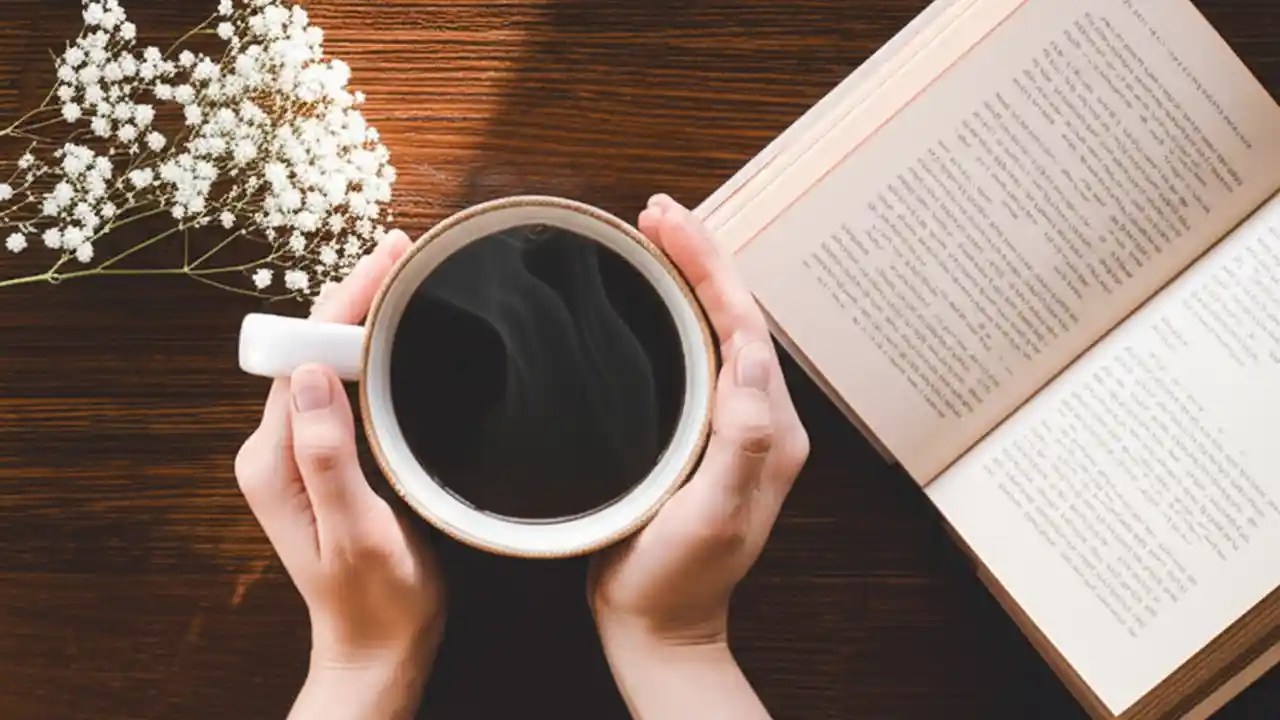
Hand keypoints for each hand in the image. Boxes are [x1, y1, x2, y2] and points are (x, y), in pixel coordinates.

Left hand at [234, 231, 444, 719]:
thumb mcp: (357, 530)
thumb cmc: (378, 600)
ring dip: (361, 320)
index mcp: (273, 460)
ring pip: (324, 364)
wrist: (377, 647)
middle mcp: (274, 448)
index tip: (391, 259)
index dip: (346, 301)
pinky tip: (396, 335)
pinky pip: (339, 389)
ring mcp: (296, 452)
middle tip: (405, 252)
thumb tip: (313, 373)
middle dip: (354, 296)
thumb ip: (328, 454)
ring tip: (404, 278)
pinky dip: (367, 354)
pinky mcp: (321, 459)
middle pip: (309, 349)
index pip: (303, 355)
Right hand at [588, 195, 809, 717]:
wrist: (659, 626)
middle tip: (655, 213)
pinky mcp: (704, 435)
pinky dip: (676, 314)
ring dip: (689, 279)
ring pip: (716, 330)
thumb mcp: (716, 513)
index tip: (666, 223)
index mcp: (769, 429)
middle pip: (734, 316)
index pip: (744, 324)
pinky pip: (697, 356)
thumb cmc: (679, 578)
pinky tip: (653, 300)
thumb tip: (750, 357)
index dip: (708, 266)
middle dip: (700, 257)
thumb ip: (744, 438)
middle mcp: (759, 419)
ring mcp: (732, 426)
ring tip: (655, 237)